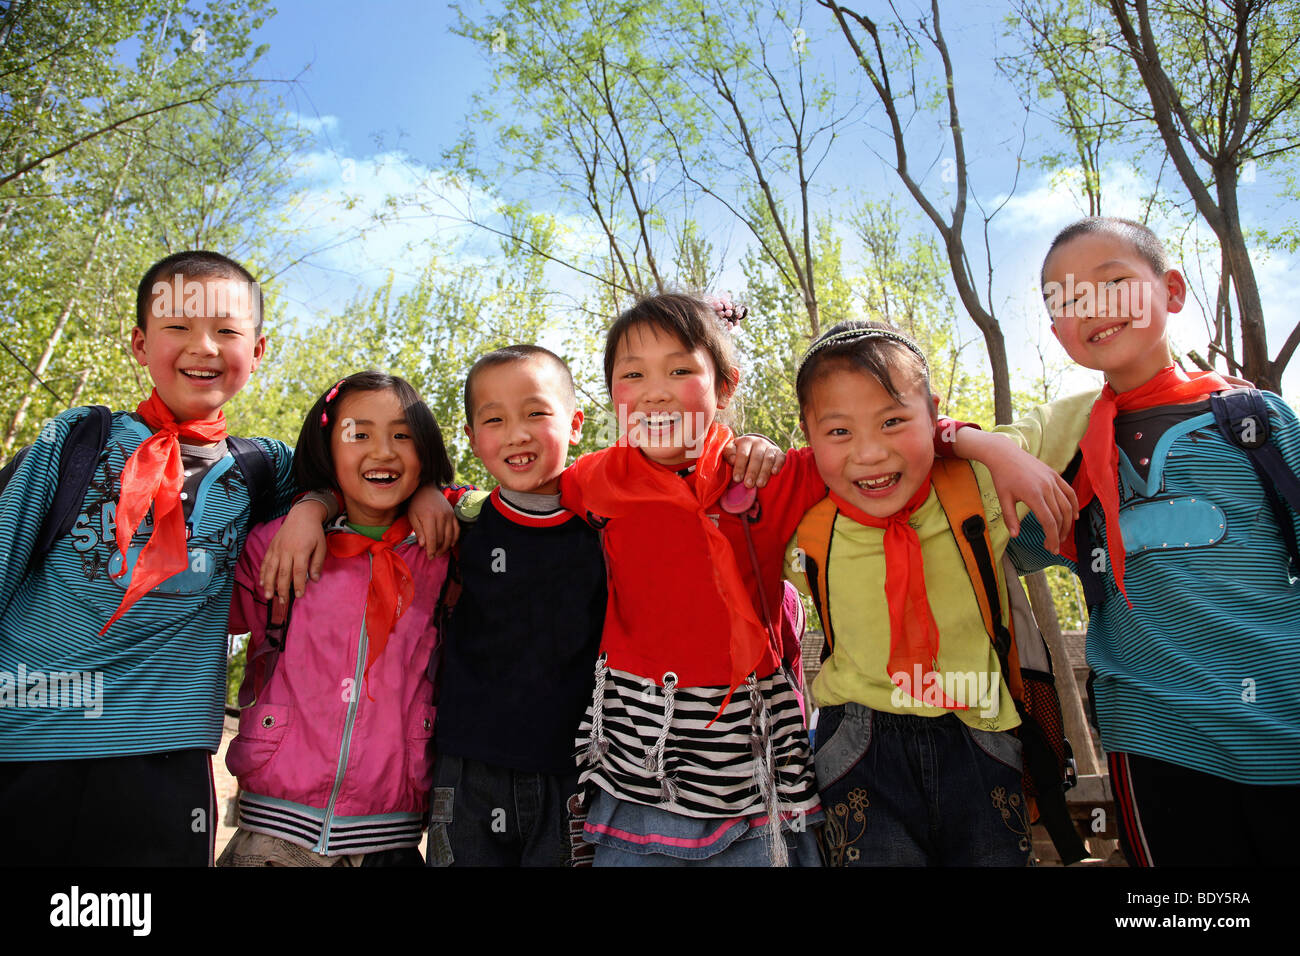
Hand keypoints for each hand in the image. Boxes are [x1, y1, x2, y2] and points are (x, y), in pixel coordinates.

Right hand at [261, 499, 327, 603]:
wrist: (302, 515)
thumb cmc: (314, 532)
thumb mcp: (321, 546)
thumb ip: (318, 563)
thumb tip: (315, 580)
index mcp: (301, 550)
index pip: (299, 571)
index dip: (298, 585)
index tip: (299, 595)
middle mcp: (287, 550)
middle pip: (283, 573)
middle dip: (282, 589)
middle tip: (283, 601)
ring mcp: (277, 548)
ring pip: (271, 569)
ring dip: (269, 584)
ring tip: (268, 596)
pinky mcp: (271, 547)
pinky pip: (265, 562)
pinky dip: (262, 573)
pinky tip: (261, 583)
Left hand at [408, 484, 458, 557]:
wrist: (426, 489)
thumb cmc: (416, 504)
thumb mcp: (412, 516)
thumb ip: (418, 531)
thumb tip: (423, 545)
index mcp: (429, 517)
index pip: (433, 538)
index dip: (431, 550)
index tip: (430, 557)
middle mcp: (441, 516)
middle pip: (442, 539)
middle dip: (438, 549)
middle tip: (433, 555)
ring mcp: (449, 515)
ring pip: (450, 536)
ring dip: (446, 547)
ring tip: (440, 552)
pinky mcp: (453, 514)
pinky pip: (456, 529)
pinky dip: (455, 538)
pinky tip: (451, 545)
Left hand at [723, 433, 784, 487]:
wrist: (756, 447)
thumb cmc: (740, 453)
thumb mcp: (731, 451)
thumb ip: (729, 454)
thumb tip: (733, 460)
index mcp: (745, 441)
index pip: (743, 454)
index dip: (739, 467)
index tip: (737, 479)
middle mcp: (758, 442)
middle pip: (756, 458)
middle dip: (752, 472)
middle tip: (748, 485)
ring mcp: (770, 447)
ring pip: (768, 459)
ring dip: (764, 472)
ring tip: (760, 485)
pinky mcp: (779, 453)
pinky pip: (780, 458)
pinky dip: (778, 465)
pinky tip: (774, 473)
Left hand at [977, 435, 1078, 552]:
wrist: (1005, 454)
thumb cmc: (1002, 477)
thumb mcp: (1003, 499)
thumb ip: (1010, 518)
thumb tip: (1015, 536)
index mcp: (1033, 495)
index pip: (1049, 522)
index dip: (1052, 538)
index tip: (1052, 549)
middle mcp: (1047, 488)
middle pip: (1060, 516)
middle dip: (1059, 534)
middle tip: (1054, 546)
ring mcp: (1053, 480)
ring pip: (1067, 506)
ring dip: (1068, 523)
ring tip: (1062, 535)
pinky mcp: (1055, 475)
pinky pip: (1069, 492)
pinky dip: (1074, 505)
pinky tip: (1074, 516)